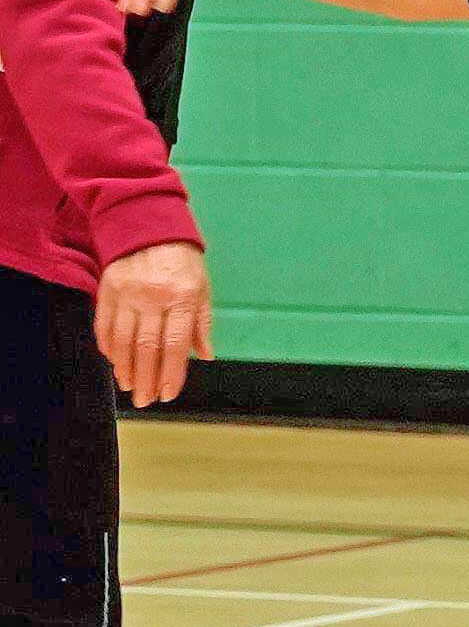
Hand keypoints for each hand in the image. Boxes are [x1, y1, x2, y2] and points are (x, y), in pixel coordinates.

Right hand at [95, 241, 212, 406]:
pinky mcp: (106, 291)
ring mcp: (127, 294)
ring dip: (126, 369)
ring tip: (130, 388)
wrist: (148, 226)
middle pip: (148, 347)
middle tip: (146, 400)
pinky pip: (105, 326)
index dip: (171, 373)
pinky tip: (114, 363)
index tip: (168, 394)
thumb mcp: (201, 287)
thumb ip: (202, 323)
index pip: (176, 344)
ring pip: (123, 341)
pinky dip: (108, 348)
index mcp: (182, 297)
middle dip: (147, 379)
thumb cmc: (182, 262)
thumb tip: (206, 356)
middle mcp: (153, 297)